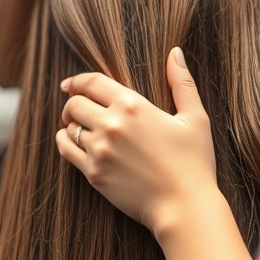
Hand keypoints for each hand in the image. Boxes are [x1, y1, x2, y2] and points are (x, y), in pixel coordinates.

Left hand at [55, 48, 219, 237]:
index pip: (92, 83)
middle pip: (75, 104)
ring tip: (76, 126)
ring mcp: (100, 150)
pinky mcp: (94, 174)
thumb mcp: (195, 118)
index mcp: (133, 105)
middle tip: (76, 108)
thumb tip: (175, 53)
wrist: (185, 206)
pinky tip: (70, 141)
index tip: (69, 85)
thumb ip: (182, 82)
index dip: (77, 81)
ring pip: (69, 127)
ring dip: (70, 124)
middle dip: (73, 103)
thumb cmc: (194, 162)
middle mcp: (111, 124)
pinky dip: (64, 142)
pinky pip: (66, 150)